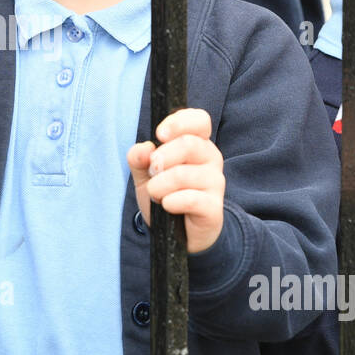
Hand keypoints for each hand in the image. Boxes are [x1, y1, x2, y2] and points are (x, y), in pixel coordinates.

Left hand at [127, 108, 225, 253]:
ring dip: (159, 185)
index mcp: (197, 143)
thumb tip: (143, 150)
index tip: (159, 134)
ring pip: (183, 174)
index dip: (179, 122)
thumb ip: (139, 158)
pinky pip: (190, 198)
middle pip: (188, 144)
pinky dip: (170, 202)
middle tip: (152, 172)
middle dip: (161, 158)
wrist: (176, 234)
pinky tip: (167, 206)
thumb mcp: (145, 174)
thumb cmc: (164, 195)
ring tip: (156, 194)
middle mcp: (211, 158)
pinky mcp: (214, 207)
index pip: (199, 120)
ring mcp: (215, 183)